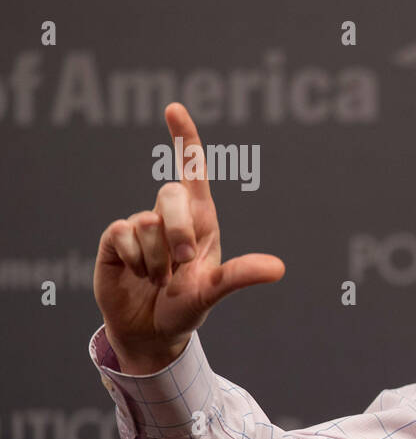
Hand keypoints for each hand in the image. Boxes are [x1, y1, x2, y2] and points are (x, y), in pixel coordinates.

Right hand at [93, 103, 284, 373]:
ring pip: (146, 222)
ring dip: (156, 259)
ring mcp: (140, 225)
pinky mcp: (115, 238)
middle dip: (179, 230)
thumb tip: (279, 269)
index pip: (192, 172)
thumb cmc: (187, 305)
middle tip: (185, 263)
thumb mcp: (215, 291)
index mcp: (200, 220)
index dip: (184, 139)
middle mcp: (170, 216)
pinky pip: (122, 234)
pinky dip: (133, 260)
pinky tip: (136, 274)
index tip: (174, 108)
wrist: (152, 330)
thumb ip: (241, 275)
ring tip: (159, 278)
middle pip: (170, 193)